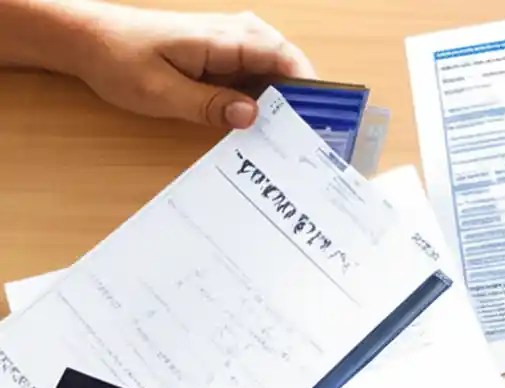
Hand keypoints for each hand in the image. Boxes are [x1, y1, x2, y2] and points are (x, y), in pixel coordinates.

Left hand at [75, 5, 314, 128]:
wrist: (88, 39)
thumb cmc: (119, 60)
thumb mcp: (160, 92)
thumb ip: (208, 105)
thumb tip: (253, 116)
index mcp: (225, 39)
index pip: (286, 59)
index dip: (310, 90)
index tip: (321, 122)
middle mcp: (237, 34)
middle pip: (290, 66)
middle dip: (304, 101)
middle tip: (310, 142)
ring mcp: (233, 42)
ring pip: (278, 73)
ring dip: (286, 104)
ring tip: (292, 141)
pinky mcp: (225, 54)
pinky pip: (259, 75)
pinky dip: (266, 100)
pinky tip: (265, 128)